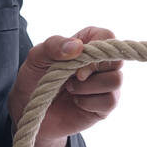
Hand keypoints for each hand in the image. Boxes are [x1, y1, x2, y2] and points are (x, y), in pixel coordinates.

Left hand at [8, 27, 122, 146]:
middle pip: (117, 58)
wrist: (29, 110)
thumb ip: (54, 45)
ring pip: (116, 80)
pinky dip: (89, 101)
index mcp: (86, 44)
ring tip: (70, 89)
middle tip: (73, 76)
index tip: (77, 58)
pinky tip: (76, 101)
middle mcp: (100, 63)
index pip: (106, 36)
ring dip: (88, 86)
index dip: (97, 47)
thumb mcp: (36, 57)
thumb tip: (78, 46)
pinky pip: (110, 100)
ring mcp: (104, 85)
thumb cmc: (34, 79)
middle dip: (93, 68)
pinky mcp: (104, 106)